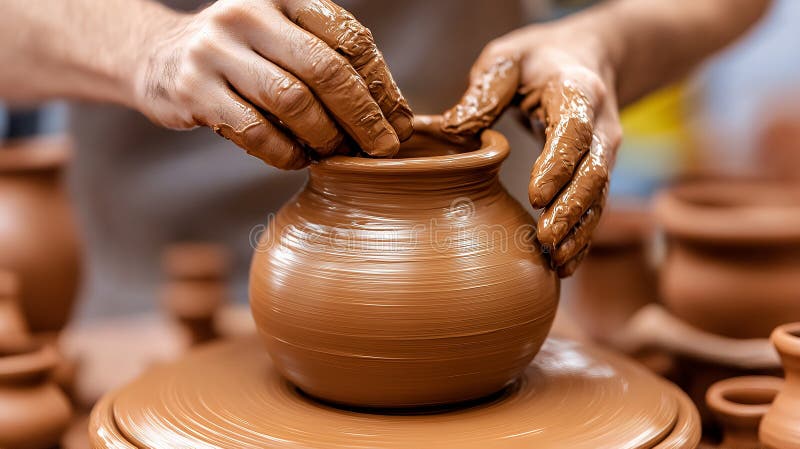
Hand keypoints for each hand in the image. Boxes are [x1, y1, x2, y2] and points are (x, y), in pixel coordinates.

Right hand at [132, 0, 411, 168]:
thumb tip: (394, 117)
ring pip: (292, 101)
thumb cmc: (243, 55)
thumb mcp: (283, 37)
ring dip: (326, 136)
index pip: (349, 38)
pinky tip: (301, 159)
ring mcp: (217, 50)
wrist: (158, 56)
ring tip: (339, 154)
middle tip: (384, 147)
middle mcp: (250, 15)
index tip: (400, 120)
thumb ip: (329, 60)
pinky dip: (286, 153)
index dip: (382, 83)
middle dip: (364, 116)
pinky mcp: (194, 90)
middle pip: (325, 69)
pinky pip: (256, 131)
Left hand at [442, 22, 621, 276]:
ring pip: (598, 198)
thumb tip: (450, 130)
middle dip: (572, 210)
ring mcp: (604, 153)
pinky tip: (564, 264)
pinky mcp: (597, 173)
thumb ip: (483, 91)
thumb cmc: (535, 61)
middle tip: (545, 240)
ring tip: (557, 264)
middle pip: (594, 173)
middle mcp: (600, 126)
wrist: (581, 61)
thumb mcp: (506, 60)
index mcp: (577, 92)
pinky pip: (594, 208)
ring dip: (580, 232)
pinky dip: (582, 236)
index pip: (574, 132)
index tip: (536, 198)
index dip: (559, 166)